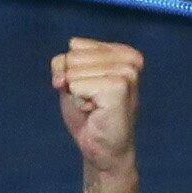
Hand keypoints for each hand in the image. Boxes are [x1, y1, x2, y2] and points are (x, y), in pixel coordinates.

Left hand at [53, 39, 141, 173]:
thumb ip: (63, 65)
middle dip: (72, 82)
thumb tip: (63, 78)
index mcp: (123, 52)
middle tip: (91, 100)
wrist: (102, 147)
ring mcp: (127, 73)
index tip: (88, 88)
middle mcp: (130, 59)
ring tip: (94, 106)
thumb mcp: (70, 80)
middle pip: (71, 57)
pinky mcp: (119, 87)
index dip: (69, 71)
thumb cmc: (88, 113)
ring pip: (72, 72)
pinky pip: (75, 85)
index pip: (74, 46)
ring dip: (76, 94)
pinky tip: (95, 111)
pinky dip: (79, 102)